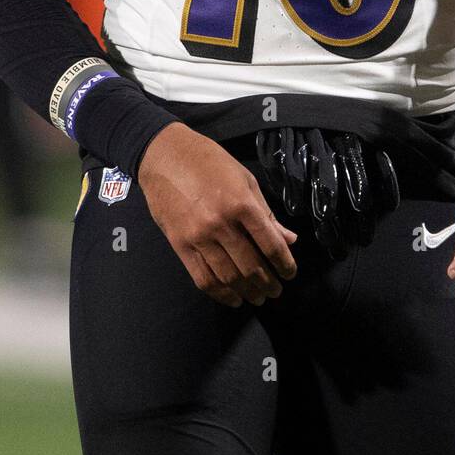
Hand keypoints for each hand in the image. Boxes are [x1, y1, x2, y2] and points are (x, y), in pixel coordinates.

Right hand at [137, 122, 297, 307]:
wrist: (164, 155)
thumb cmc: (209, 162)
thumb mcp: (245, 179)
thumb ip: (266, 213)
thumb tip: (289, 239)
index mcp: (241, 203)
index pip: (270, 244)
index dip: (284, 264)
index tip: (290, 273)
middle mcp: (221, 223)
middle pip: (250, 266)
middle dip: (267, 283)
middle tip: (276, 291)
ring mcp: (198, 237)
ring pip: (228, 277)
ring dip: (247, 292)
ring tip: (257, 297)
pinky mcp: (179, 245)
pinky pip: (202, 278)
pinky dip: (220, 294)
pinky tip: (232, 298)